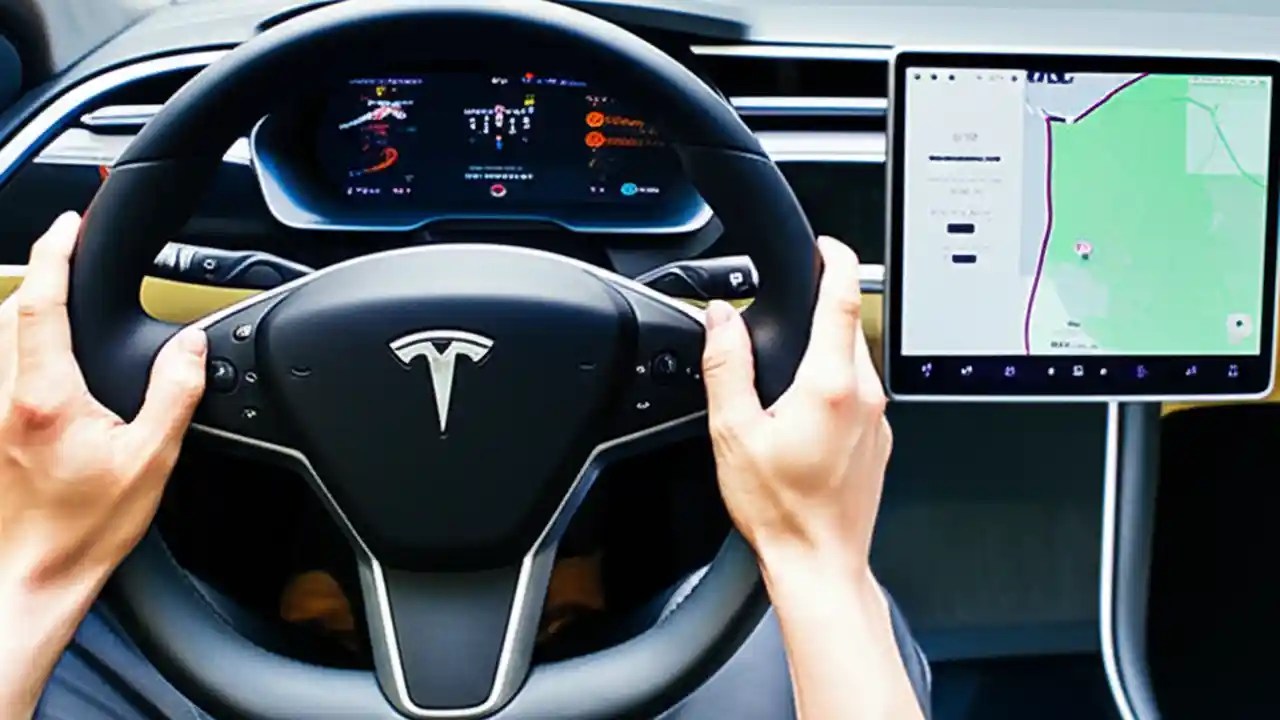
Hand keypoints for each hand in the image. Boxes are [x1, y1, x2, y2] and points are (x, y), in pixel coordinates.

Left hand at [0, 211, 205, 608]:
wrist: (30, 579)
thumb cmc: (85, 530)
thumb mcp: (151, 461)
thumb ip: (173, 394)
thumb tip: (190, 347)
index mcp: (45, 397)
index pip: (40, 302)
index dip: (54, 254)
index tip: (69, 226)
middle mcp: (4, 399)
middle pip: (6, 310)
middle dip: (35, 273)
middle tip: (65, 254)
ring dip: (18, 306)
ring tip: (51, 294)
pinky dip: (9, 344)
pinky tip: (31, 356)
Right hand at [702, 239, 923, 719]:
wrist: (820, 562)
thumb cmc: (780, 508)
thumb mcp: (732, 431)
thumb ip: (727, 365)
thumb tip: (722, 319)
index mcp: (830, 384)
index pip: (843, 299)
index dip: (835, 260)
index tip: (825, 245)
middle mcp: (866, 396)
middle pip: (847, 330)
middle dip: (819, 316)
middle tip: (781, 326)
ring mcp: (879, 420)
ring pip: (853, 364)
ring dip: (824, 358)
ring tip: (784, 385)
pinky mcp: (881, 441)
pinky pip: (859, 398)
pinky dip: (834, 392)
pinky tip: (802, 422)